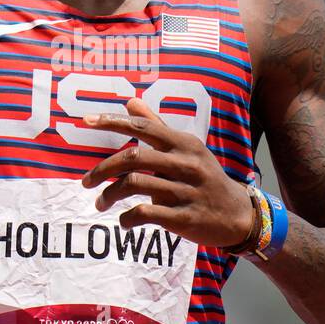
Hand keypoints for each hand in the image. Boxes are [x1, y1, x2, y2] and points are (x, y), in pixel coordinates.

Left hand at [80, 97, 255, 248]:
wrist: (238, 215)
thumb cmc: (205, 178)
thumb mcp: (187, 148)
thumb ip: (157, 126)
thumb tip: (130, 101)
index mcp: (183, 143)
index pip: (143, 127)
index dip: (112, 122)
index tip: (86, 120)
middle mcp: (185, 163)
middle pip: (133, 157)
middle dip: (103, 168)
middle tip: (86, 181)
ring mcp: (186, 191)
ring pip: (136, 184)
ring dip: (110, 195)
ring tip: (100, 203)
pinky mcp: (185, 218)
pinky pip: (146, 214)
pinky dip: (128, 218)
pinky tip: (124, 221)